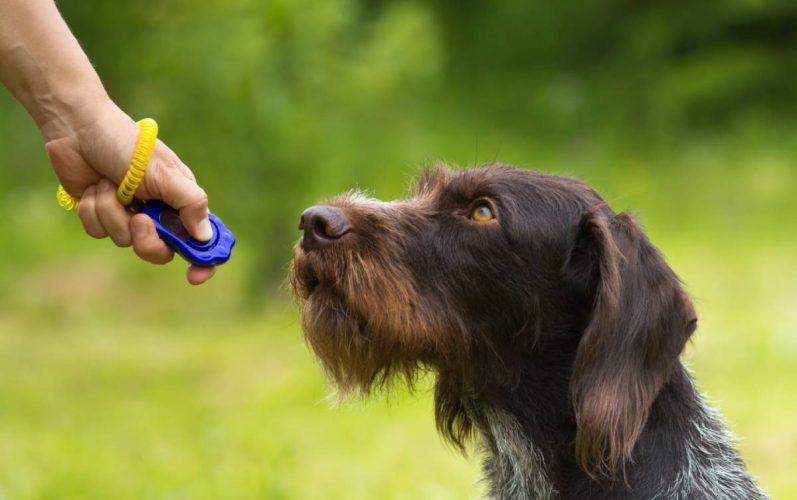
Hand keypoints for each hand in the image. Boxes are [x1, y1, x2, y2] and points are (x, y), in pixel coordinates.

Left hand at [45, 99, 215, 284]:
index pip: (201, 239)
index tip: (195, 276)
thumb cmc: (128, 145)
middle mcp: (158, 212)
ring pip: (124, 241)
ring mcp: (129, 214)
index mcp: (181, 201)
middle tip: (139, 219)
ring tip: (108, 185)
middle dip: (146, 239)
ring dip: (112, 213)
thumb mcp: (165, 173)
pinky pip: (99, 232)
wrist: (79, 129)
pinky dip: (93, 211)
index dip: (202, 260)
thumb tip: (205, 236)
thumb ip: (190, 204)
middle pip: (161, 251)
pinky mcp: (102, 215)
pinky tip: (93, 188)